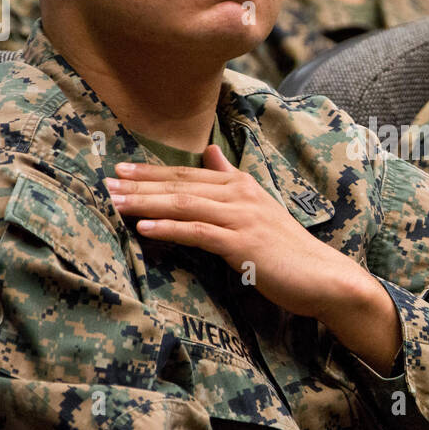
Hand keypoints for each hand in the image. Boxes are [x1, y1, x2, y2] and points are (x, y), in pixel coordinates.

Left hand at [106, 148, 400, 370]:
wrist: (322, 276)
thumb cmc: (287, 248)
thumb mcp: (258, 207)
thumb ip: (231, 180)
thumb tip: (209, 153)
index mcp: (241, 184)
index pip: (187, 175)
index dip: (152, 172)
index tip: (120, 169)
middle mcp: (240, 194)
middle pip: (180, 186)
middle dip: (140, 184)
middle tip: (106, 181)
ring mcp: (241, 218)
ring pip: (184, 205)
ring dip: (146, 203)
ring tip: (115, 202)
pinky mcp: (241, 244)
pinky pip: (198, 232)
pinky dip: (169, 229)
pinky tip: (144, 228)